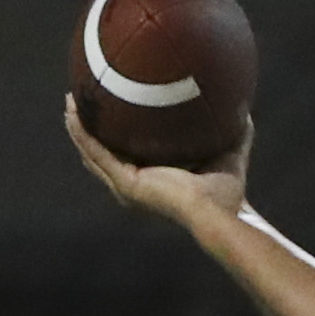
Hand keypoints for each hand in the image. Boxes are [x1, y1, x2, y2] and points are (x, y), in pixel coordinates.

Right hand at [62, 94, 252, 224]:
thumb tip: (244, 106)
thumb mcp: (229, 149)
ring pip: (92, 151)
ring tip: (70, 103)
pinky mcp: (125, 182)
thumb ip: (235, 128)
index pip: (126, 154)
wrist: (220, 212)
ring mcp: (126, 185)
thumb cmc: (228, 190)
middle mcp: (134, 184)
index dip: (114, 133)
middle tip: (79, 103)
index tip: (109, 110)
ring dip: (78, 127)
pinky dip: (83, 133)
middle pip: (101, 153)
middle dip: (88, 128)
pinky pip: (96, 152)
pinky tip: (73, 113)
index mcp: (152, 179)